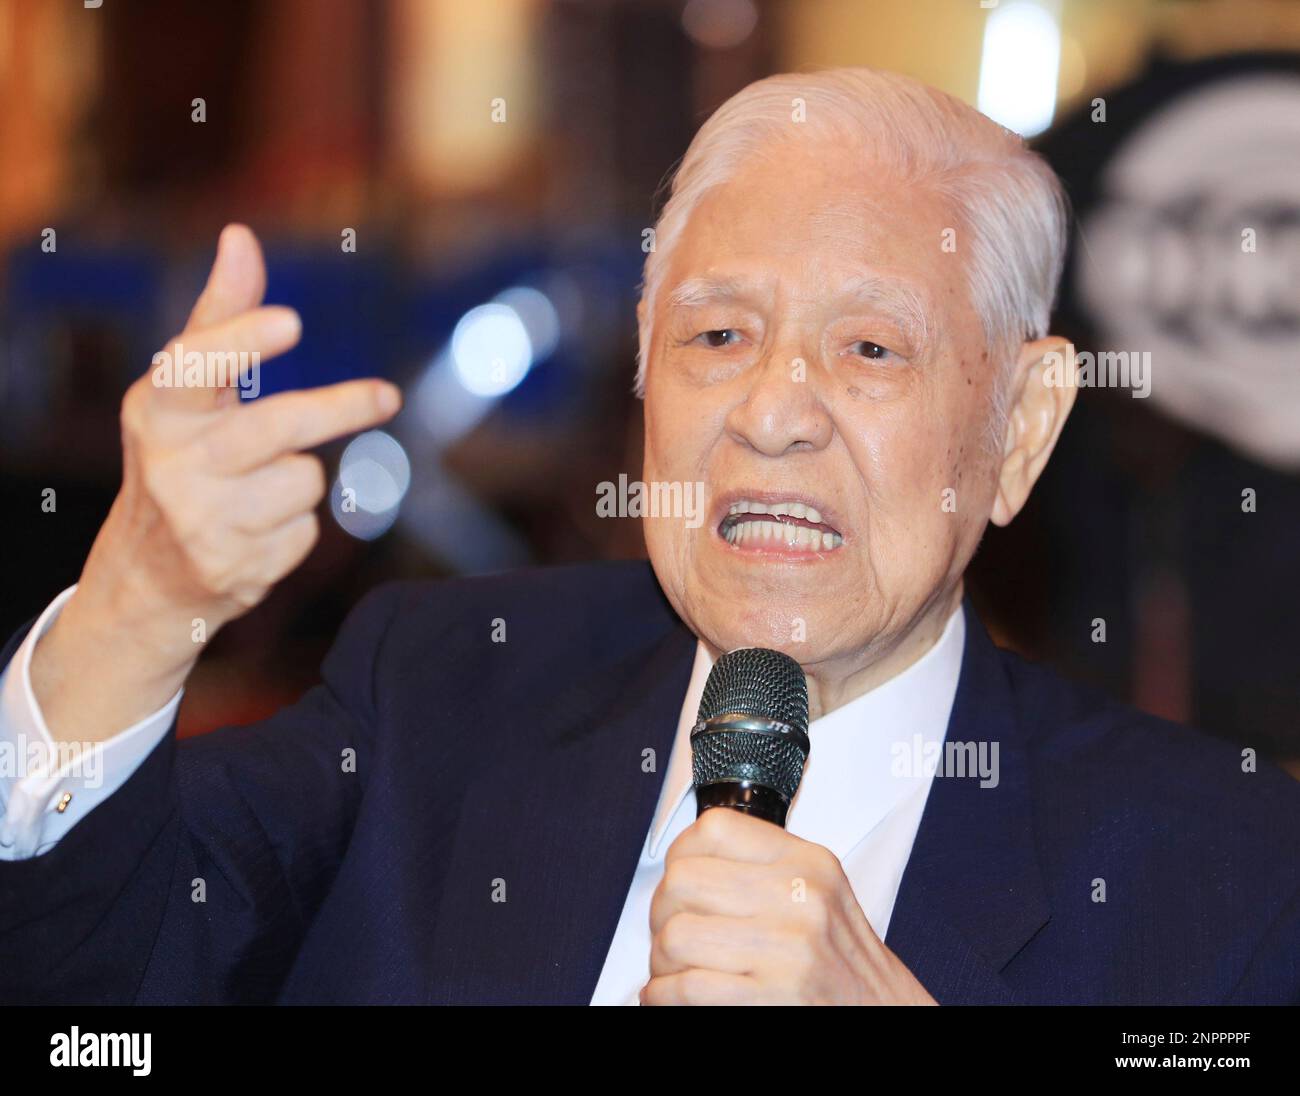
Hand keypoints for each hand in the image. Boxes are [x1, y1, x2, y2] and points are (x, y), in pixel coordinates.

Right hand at [31, 224, 401, 741]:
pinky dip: (297, 525)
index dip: (243, 339)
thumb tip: (241, 236)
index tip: (293, 320)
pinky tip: (257, 530)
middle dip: (341, 408)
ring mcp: (202, 522)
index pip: (194, 365)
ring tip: (259, 487)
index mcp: (154, 409)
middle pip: (277, 426)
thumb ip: (220, 318)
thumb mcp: (182, 393)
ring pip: (304, 480)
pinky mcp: (236, 569)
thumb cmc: (177, 457)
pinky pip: (307, 530)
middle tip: (387, 395)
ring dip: (302, 478)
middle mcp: (171, 465)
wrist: (148, 575)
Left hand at [641, 807, 936, 1004]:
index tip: (678, 879)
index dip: (680, 855)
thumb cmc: (845, 967)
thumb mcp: (820, 895)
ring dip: (660, 960)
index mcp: (808, 864)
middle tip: (669, 930)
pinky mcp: (771, 995)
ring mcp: (787, 948)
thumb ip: (765, 869)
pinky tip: (672, 995)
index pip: (715, 829)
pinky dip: (663, 995)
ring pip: (676, 935)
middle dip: (662, 911)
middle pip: (684, 880)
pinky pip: (685, 987)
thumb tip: (687, 862)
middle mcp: (800, 899)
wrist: (886, 1016)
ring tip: (673, 968)